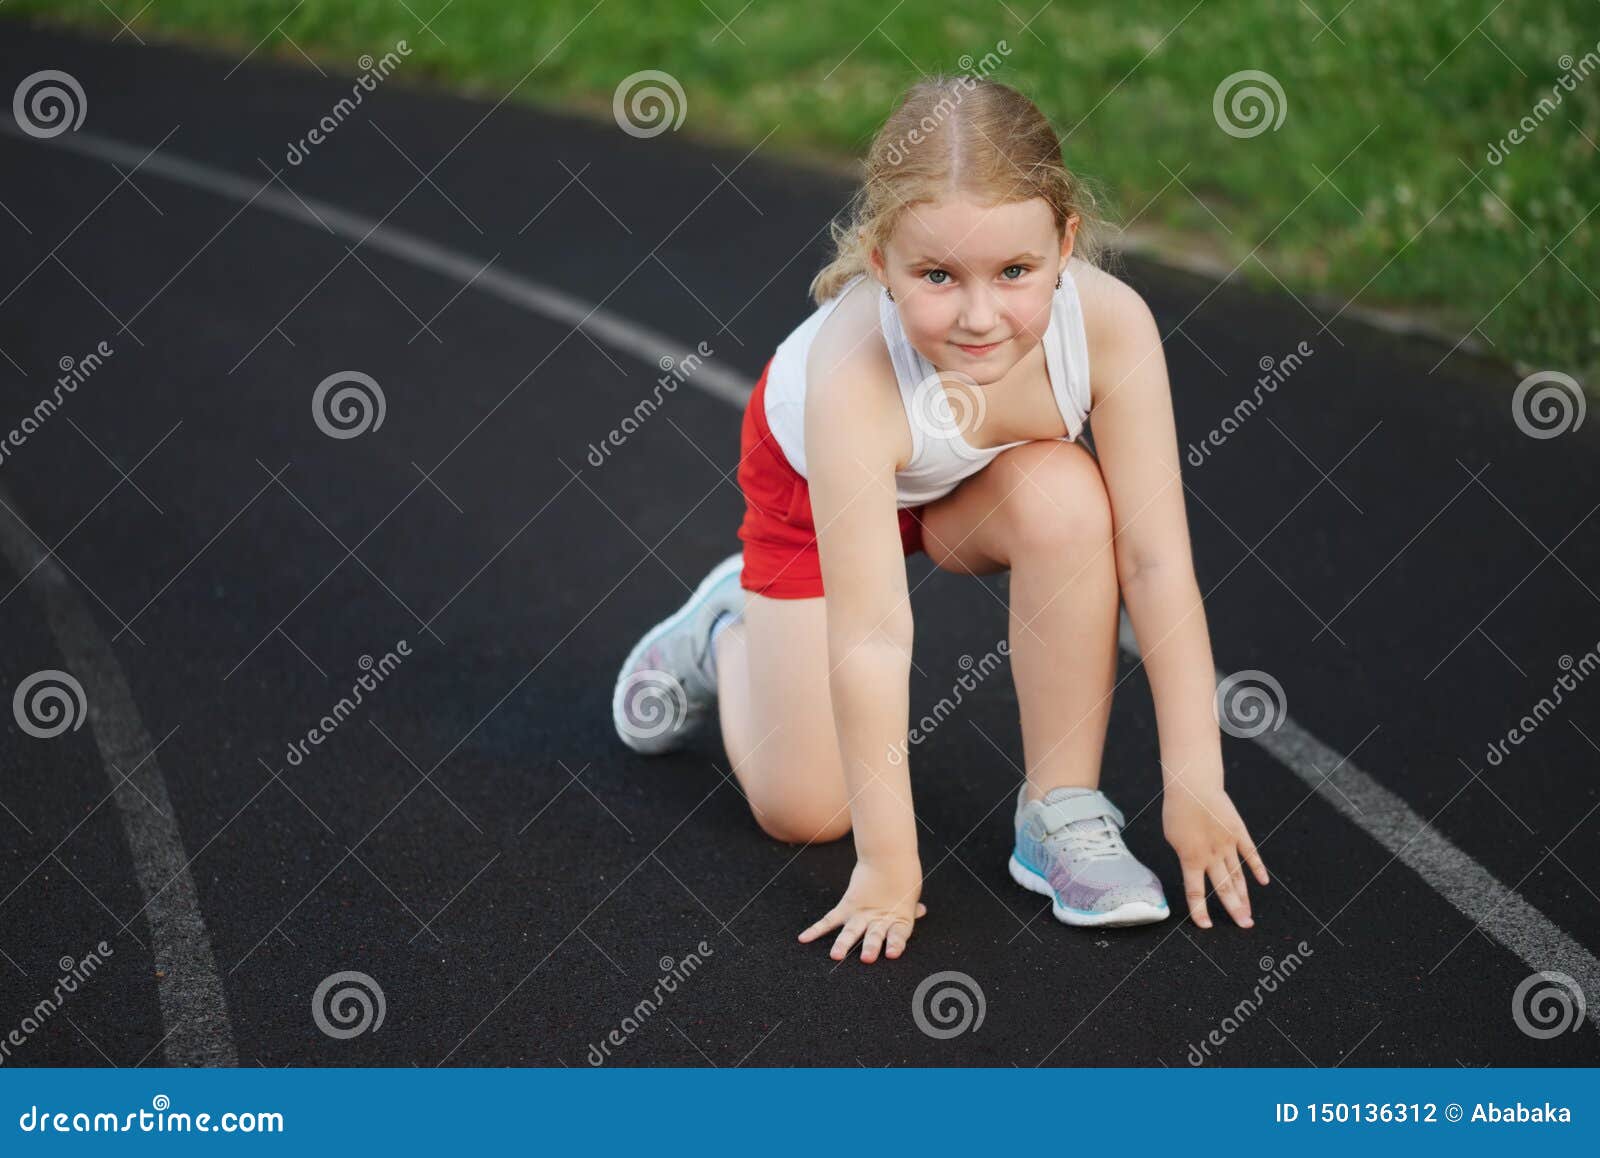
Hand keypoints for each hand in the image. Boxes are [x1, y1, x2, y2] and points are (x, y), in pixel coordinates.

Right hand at [797, 856, 924, 962]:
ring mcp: (861, 913)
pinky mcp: (848, 905)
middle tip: (866, 958)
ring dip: (844, 944)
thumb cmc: (903, 876)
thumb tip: (922, 912)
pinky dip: (816, 929)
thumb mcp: (910, 894)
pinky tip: (803, 939)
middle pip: (874, 935)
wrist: (888, 854)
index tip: (891, 954)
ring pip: (851, 931)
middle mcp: (879, 918)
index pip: (898, 936)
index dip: (895, 944)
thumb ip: (910, 909)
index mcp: (899, 918)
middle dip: (870, 947)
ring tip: (836, 955)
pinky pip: (830, 919)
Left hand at [1162, 782, 1268, 928]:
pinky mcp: (1238, 832)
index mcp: (1190, 858)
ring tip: (1249, 913)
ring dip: (1244, 896)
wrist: (1192, 785)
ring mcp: (1227, 844)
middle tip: (1244, 926)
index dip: (1200, 911)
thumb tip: (1196, 867)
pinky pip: (1250, 854)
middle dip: (1234, 909)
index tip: (1206, 925)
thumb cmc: (1177, 809)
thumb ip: (1186, 855)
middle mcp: (1211, 855)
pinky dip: (1257, 868)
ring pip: (1238, 876)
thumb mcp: (1172, 837)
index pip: (1195, 892)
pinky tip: (1263, 882)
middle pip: (1224, 888)